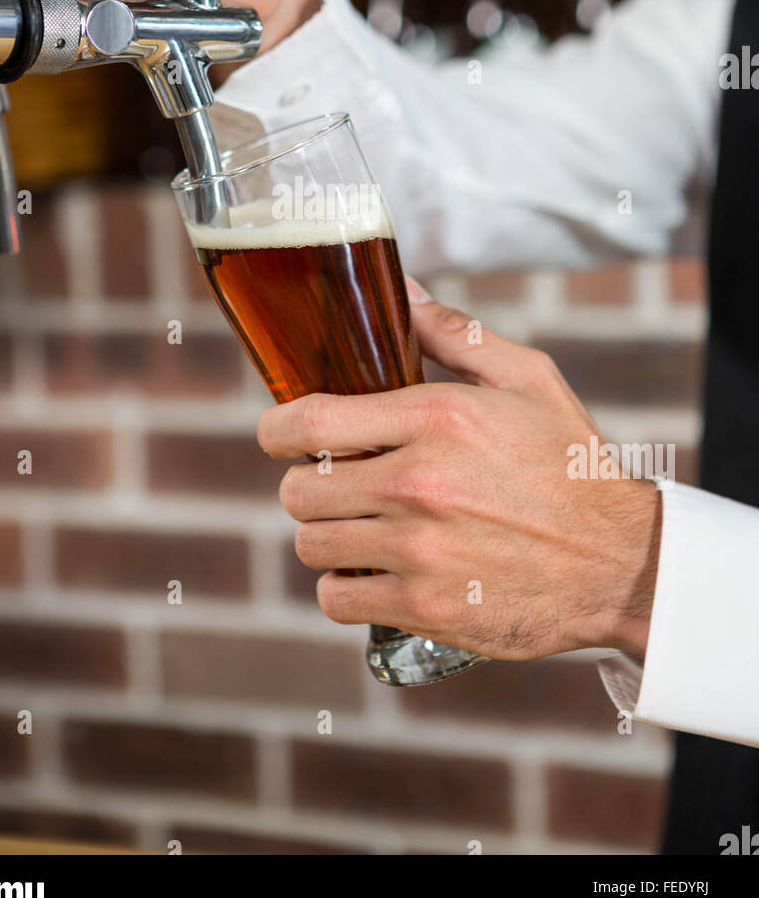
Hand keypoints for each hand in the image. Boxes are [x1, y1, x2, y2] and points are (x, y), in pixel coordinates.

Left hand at [259, 288, 661, 661]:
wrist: (621, 562)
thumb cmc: (570, 465)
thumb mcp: (526, 378)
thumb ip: (452, 333)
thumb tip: (397, 290)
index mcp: (437, 418)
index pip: (309, 421)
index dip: (276, 429)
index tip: (280, 435)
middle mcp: (419, 483)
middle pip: (300, 488)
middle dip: (309, 483)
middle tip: (338, 484)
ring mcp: (419, 551)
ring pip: (311, 544)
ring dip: (326, 536)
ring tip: (360, 527)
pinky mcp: (424, 607)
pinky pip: (336, 600)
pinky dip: (345, 587)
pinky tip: (374, 572)